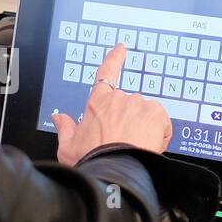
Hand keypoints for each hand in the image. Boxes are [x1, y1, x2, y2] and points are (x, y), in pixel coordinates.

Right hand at [51, 44, 173, 166]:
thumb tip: (59, 118)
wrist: (113, 172)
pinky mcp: (155, 114)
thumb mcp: (68, 147)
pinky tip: (148, 147)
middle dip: (131, 122)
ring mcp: (138, 104)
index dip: (114, 60)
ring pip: (146, 115)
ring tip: (135, 148)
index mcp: (97, 103)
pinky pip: (161, 124)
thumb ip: (65, 129)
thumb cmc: (91, 160)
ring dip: (144, 129)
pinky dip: (158, 135)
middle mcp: (119, 99)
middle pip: (130, 106)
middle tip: (124, 143)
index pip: (106, 74)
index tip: (120, 49)